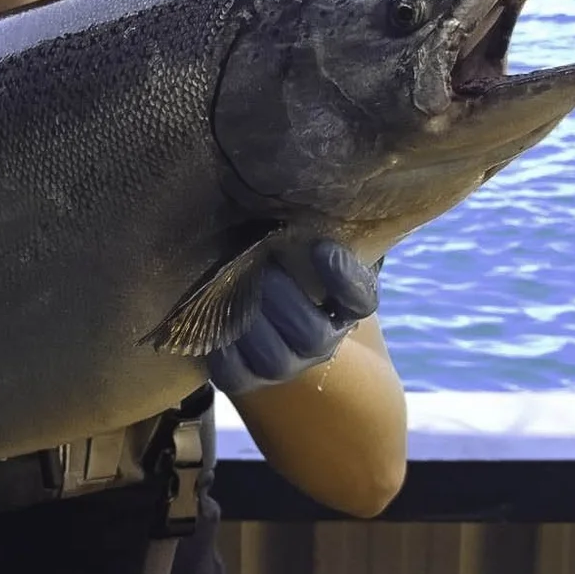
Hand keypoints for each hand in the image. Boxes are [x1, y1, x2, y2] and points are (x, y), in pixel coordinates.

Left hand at [208, 241, 378, 398]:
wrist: (254, 302)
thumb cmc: (281, 262)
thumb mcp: (299, 244)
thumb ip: (306, 230)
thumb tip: (291, 196)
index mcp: (342, 307)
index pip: (359, 300)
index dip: (344, 279)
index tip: (322, 247)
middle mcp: (319, 342)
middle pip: (313, 337)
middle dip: (286, 302)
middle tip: (265, 270)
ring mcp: (283, 364)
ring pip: (274, 360)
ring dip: (252, 324)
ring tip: (237, 293)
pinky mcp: (246, 377)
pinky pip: (234, 376)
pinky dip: (222, 352)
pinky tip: (215, 323)